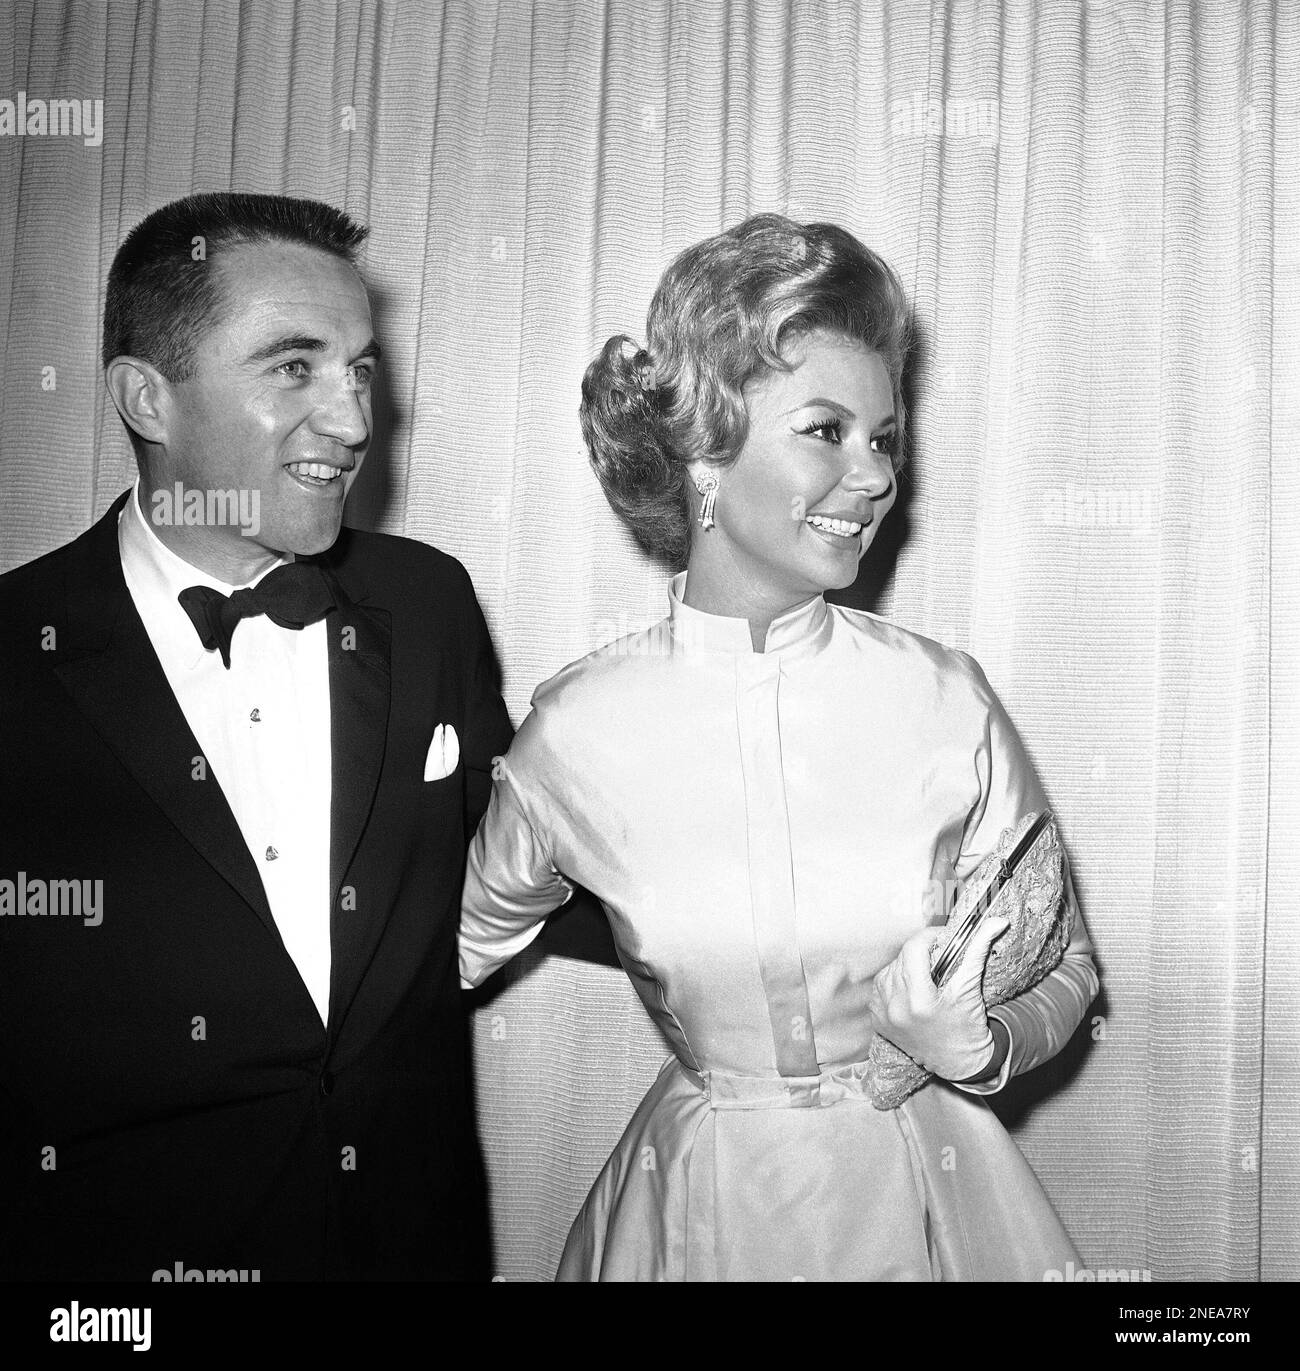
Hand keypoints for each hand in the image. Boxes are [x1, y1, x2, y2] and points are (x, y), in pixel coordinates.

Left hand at [866, 916, 1010, 1082]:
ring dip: (906, 968)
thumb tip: (997, 922)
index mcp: (918, 1000)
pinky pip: (881, 987)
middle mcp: (895, 1007)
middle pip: (901, 958)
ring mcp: (883, 1015)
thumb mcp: (971, 988)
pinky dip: (895, 984)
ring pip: (889, 970)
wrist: (958, 1064)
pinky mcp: (877, 1019)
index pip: (914, 948)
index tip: (943, 939)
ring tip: (925, 978)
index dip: (930, 937)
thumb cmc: (968, 1026)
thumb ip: (979, 950)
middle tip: (938, 961)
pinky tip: (911, 991)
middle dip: (920, 954)